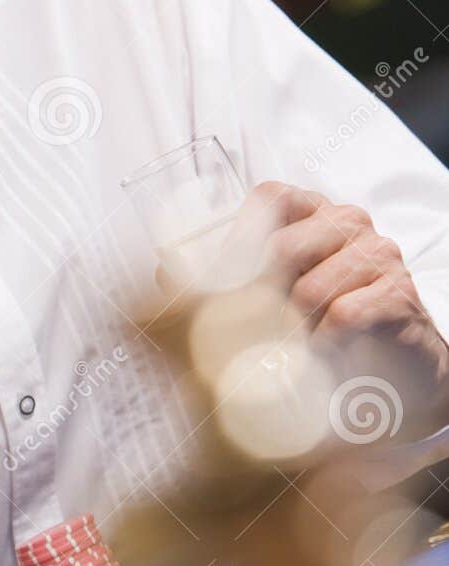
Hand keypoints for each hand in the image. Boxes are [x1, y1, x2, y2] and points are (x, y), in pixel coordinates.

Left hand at [236, 182, 448, 435]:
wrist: (392, 366)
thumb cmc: (323, 320)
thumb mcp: (274, 292)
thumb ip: (227, 278)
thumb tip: (167, 274)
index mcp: (313, 211)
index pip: (269, 199)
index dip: (240, 240)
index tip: (225, 280)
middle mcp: (347, 222)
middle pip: (283, 247)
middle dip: (266, 297)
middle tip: (268, 323)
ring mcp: (377, 253)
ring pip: (310, 289)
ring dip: (297, 326)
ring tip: (304, 335)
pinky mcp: (397, 292)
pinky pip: (343, 315)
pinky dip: (326, 340)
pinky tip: (328, 345)